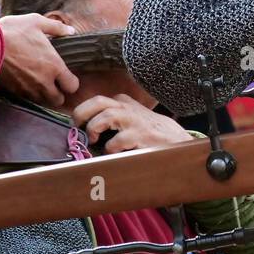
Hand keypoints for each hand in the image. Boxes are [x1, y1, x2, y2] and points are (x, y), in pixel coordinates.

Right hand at [0, 14, 79, 105]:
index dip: (71, 82)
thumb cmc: (12, 31)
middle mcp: (43, 82)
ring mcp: (27, 89)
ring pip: (43, 102)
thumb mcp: (36, 22)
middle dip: (58, 93)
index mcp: (54, 66)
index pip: (72, 86)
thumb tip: (71, 31)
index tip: (66, 76)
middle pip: (58, 100)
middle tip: (54, 83)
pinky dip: (29, 94)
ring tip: (40, 84)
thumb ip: (56, 27)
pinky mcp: (13, 92)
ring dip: (44, 96)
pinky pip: (27, 99)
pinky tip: (26, 83)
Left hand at [70, 93, 193, 152]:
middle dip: (81, 113)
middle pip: (97, 101)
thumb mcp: (131, 118)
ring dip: (95, 128)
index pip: (96, 101)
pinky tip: (113, 152)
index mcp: (123, 103)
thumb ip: (112, 119)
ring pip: (107, 115)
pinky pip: (118, 140)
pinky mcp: (141, 135)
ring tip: (94, 140)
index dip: (82, 113)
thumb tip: (83, 130)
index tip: (77, 126)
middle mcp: (127, 108)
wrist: (175, 139)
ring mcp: (135, 120)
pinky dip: (111, 148)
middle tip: (78, 129)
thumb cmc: (149, 131)